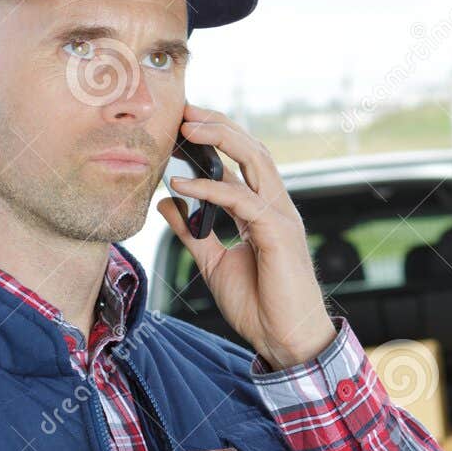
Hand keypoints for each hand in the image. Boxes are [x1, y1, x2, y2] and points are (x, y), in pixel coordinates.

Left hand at [157, 103, 337, 369]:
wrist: (285, 340)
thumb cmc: (259, 305)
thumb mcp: (213, 263)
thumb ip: (193, 232)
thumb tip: (166, 203)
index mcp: (263, 211)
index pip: (240, 162)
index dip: (214, 139)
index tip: (182, 124)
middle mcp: (275, 206)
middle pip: (251, 148)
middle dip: (219, 124)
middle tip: (184, 110)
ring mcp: (280, 216)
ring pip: (254, 160)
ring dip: (220, 139)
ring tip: (185, 129)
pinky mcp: (278, 234)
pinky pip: (241, 200)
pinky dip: (210, 189)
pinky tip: (181, 185)